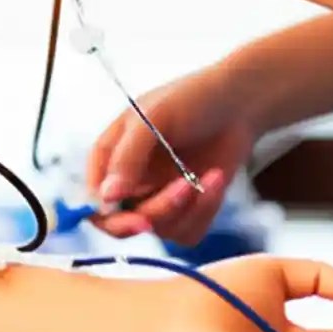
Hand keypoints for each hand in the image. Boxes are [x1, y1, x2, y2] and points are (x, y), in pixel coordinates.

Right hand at [87, 64, 258, 244]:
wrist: (239, 102)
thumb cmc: (191, 99)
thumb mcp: (154, 117)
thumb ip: (128, 155)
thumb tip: (107, 196)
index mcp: (110, 158)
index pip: (93, 200)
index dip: (109, 217)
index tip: (138, 219)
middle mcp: (130, 182)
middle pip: (123, 223)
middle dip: (156, 212)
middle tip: (183, 190)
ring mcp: (157, 198)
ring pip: (160, 229)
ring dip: (188, 206)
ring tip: (211, 174)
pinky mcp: (187, 210)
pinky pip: (188, 232)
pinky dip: (205, 210)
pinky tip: (216, 179)